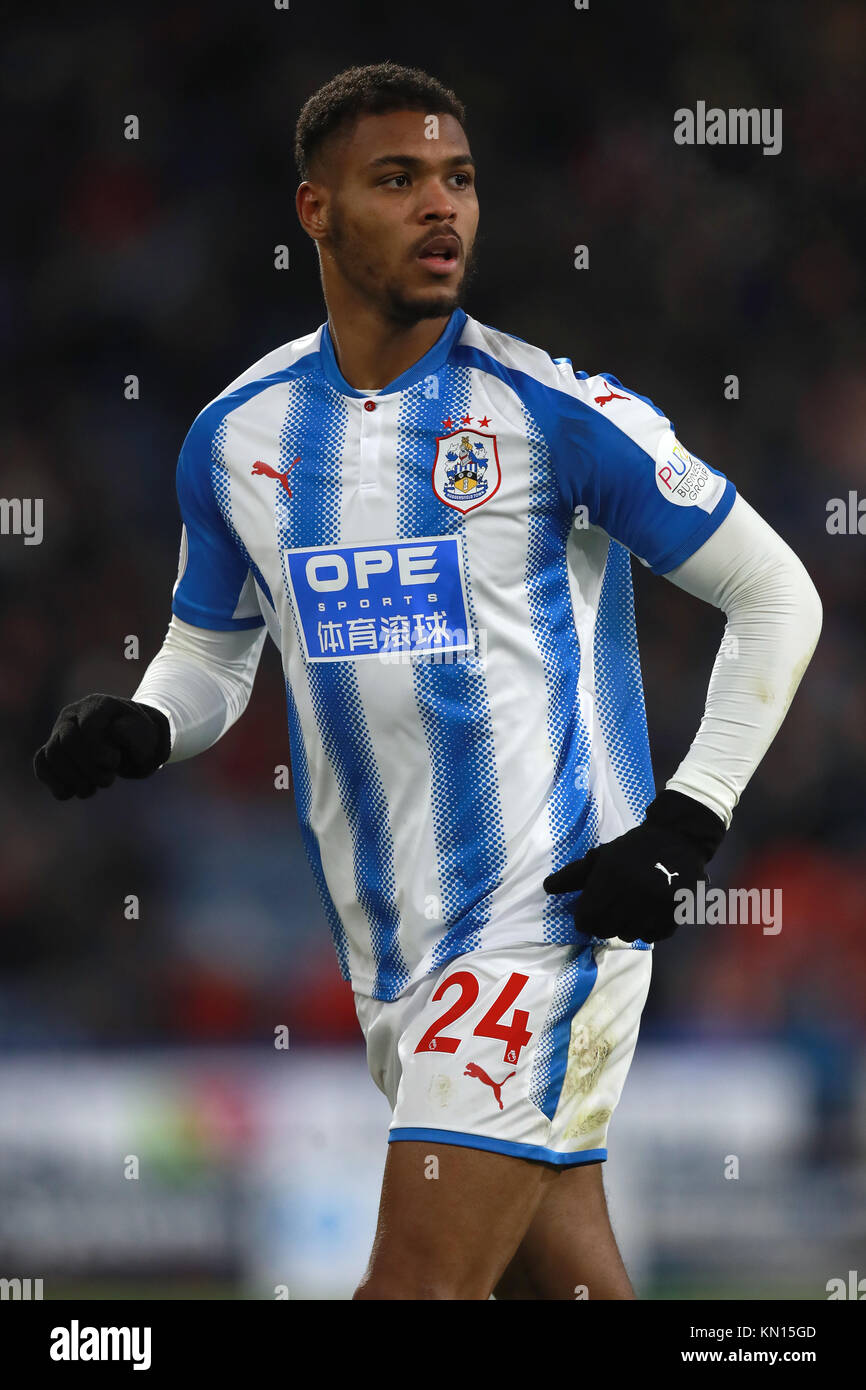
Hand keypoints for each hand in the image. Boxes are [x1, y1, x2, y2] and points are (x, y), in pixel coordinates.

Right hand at [33, 694, 171, 799]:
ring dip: (72, 779)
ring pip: (51, 754)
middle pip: (66, 742)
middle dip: (87, 769)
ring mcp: (60, 730)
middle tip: (107, 782)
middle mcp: (74, 714)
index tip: (114, 762)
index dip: (98, 751)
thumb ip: (138, 735)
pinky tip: (70, 792)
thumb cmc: (142, 738)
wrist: (132, 740)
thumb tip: (114, 733)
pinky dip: (54, 782)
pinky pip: (41, 764)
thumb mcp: (150, 735)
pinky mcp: (52, 749)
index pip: (88, 727)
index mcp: (100, 704)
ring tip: (91, 790)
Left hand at [542, 790, 725, 942]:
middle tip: (610, 912)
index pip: (587, 919)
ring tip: (630, 911)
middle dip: (604, 924)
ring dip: (626, 927)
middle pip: (607, 930)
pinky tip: (649, 914)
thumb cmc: (633, 848)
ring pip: (630, 935)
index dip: (585, 918)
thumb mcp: (600, 856)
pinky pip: (654, 936)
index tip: (590, 911)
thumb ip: (573, 875)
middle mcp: (631, 895)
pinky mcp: (675, 913)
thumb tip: (547, 888)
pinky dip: (649, 929)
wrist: (678, 838)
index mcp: (609, 879)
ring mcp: (654, 906)